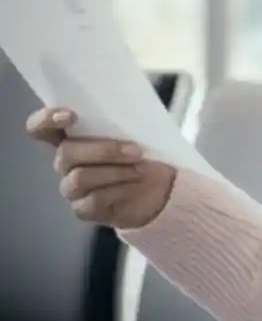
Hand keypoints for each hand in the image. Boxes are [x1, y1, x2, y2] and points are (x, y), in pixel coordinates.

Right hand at [26, 107, 177, 228]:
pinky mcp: (83, 209)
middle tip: (136, 151)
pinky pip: (94, 200)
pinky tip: (136, 184)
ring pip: (80, 177)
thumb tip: (128, 111)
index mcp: (71, 136)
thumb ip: (122, 121)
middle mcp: (65, 161)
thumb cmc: (144, 152)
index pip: (40, 127)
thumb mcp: (137, 132)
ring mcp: (71, 187)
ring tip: (141, 168)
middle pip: (66, 152)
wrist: (160, 187)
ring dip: (115, 171)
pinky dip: (120, 190)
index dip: (47, 120)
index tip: (71, 116)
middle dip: (104, 150)